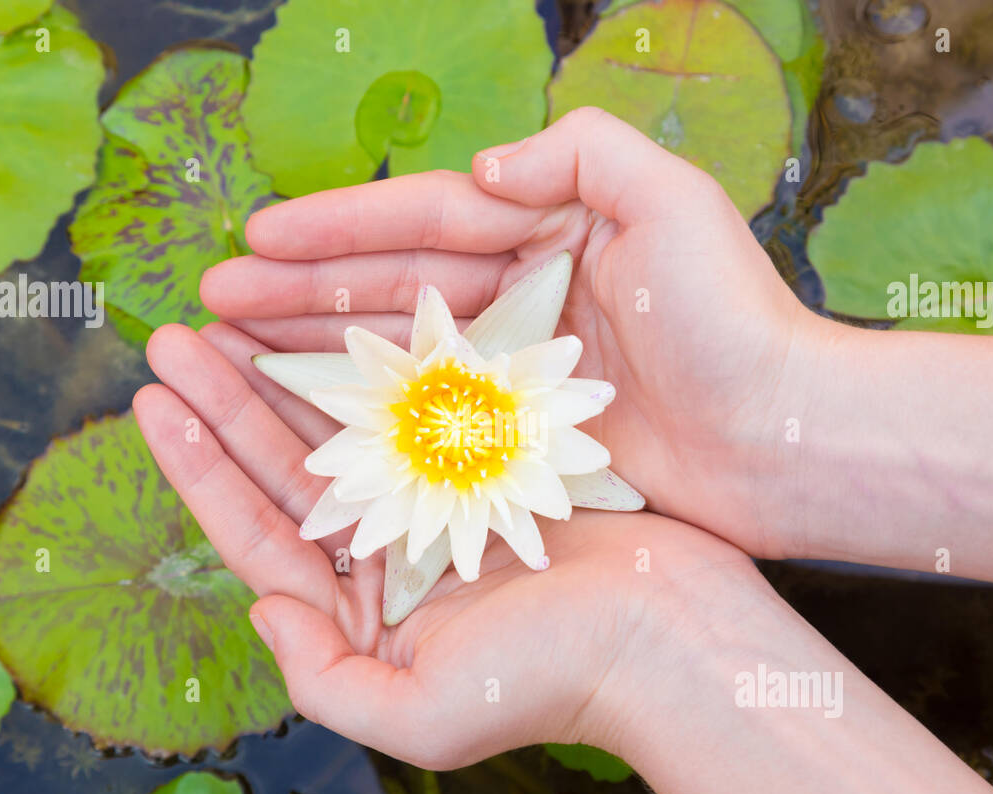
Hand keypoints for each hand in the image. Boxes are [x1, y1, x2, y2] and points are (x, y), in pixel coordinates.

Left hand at [133, 321, 760, 769]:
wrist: (671, 635)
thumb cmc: (552, 684)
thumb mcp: (423, 717)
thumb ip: (324, 683)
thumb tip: (263, 612)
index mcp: (362, 615)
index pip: (257, 535)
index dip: (198, 470)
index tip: (152, 402)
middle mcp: (390, 557)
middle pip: (286, 471)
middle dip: (226, 405)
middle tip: (174, 338)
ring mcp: (437, 504)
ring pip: (341, 430)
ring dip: (283, 376)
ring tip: (228, 318)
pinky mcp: (487, 463)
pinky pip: (412, 405)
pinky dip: (371, 367)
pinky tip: (332, 326)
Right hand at [199, 107, 829, 558]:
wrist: (782, 439)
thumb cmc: (734, 322)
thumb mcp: (671, 200)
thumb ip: (578, 154)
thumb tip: (480, 166)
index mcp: (548, 229)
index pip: (421, 219)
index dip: (334, 226)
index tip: (254, 236)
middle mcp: (522, 292)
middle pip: (387, 286)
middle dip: (296, 291)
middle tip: (210, 302)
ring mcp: (517, 366)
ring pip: (393, 350)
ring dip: (312, 349)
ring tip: (231, 351)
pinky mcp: (522, 432)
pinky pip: (425, 414)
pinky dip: (365, 412)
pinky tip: (306, 415)